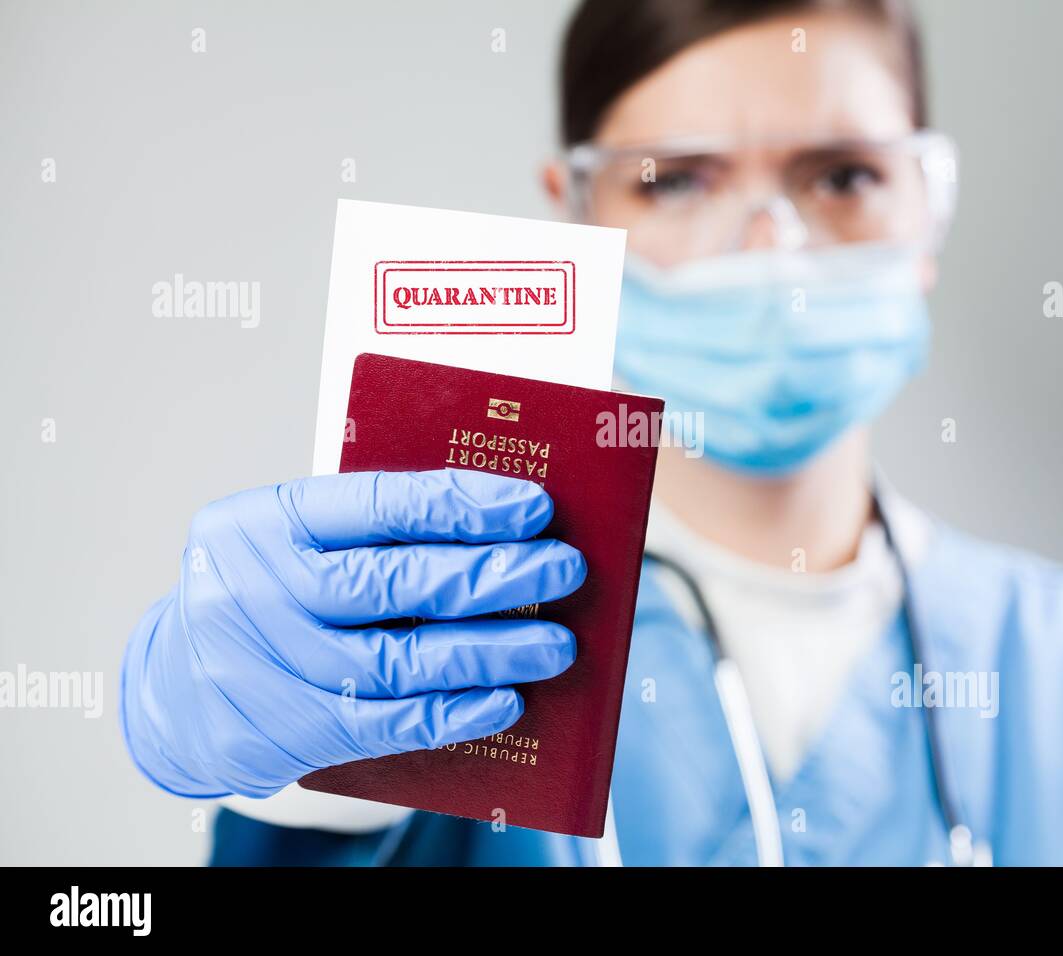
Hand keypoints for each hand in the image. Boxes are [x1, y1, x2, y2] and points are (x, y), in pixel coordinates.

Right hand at [120, 469, 584, 797]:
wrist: (171, 688)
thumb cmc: (264, 591)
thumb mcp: (294, 538)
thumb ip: (374, 529)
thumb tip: (499, 531)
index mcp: (266, 520)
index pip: (377, 504)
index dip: (462, 506)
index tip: (533, 508)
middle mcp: (260, 590)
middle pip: (396, 583)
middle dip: (494, 575)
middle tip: (563, 569)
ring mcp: (271, 666)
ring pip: (401, 660)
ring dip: (490, 652)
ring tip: (555, 644)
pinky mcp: (288, 730)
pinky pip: (387, 724)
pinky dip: (454, 713)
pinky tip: (505, 700)